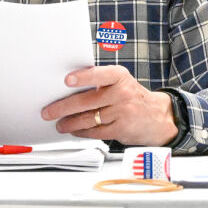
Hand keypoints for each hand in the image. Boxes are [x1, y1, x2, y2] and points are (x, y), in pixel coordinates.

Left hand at [43, 65, 177, 145]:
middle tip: (48, 111)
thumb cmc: (132, 98)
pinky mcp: (122, 129)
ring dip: (70, 123)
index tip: (67, 80)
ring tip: (60, 124)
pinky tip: (75, 131)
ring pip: (88, 119)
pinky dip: (82, 132)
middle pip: (87, 101)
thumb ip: (100, 83)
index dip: (83, 77)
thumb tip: (69, 90)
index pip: (100, 75)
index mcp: (120, 77)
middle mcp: (123, 93)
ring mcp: (123, 112)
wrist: (158, 117)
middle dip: (63, 107)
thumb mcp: (121, 83)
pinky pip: (95, 132)